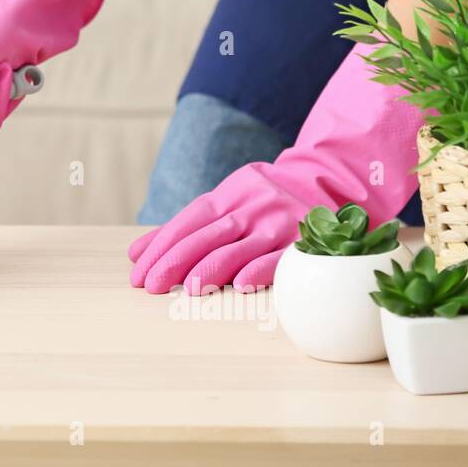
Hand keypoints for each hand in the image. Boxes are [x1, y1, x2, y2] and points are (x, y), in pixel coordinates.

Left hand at [128, 43, 426, 293]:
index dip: (159, 247)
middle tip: (151, 286)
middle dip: (174, 261)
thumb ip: (186, 227)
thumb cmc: (264, 198)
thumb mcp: (226, 201)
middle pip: (204, 235)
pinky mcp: (304, 238)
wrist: (329, 177)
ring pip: (237, 245)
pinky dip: (260, 269)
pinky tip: (243, 285)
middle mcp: (248, 205)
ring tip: (188, 289)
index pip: (185, 222)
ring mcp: (276, 220)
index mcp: (227, 195)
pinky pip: (280, 255)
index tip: (137, 271)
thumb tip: (137, 252)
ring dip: (210, 268)